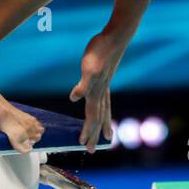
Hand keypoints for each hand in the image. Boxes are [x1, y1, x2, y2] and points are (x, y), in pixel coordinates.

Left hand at [70, 30, 124, 151]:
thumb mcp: (89, 68)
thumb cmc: (100, 51)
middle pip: (98, 117)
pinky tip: (99, 105)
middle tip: (90, 151)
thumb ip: (82, 85)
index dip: (87, 131)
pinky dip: (102, 106)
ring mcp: (104, 85)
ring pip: (104, 110)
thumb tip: (73, 98)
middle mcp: (101, 91)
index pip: (92, 116)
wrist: (114, 38)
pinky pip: (103, 98)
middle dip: (94, 134)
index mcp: (96, 91)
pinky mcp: (104, 77)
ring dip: (103, 124)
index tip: (82, 145)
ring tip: (107, 137)